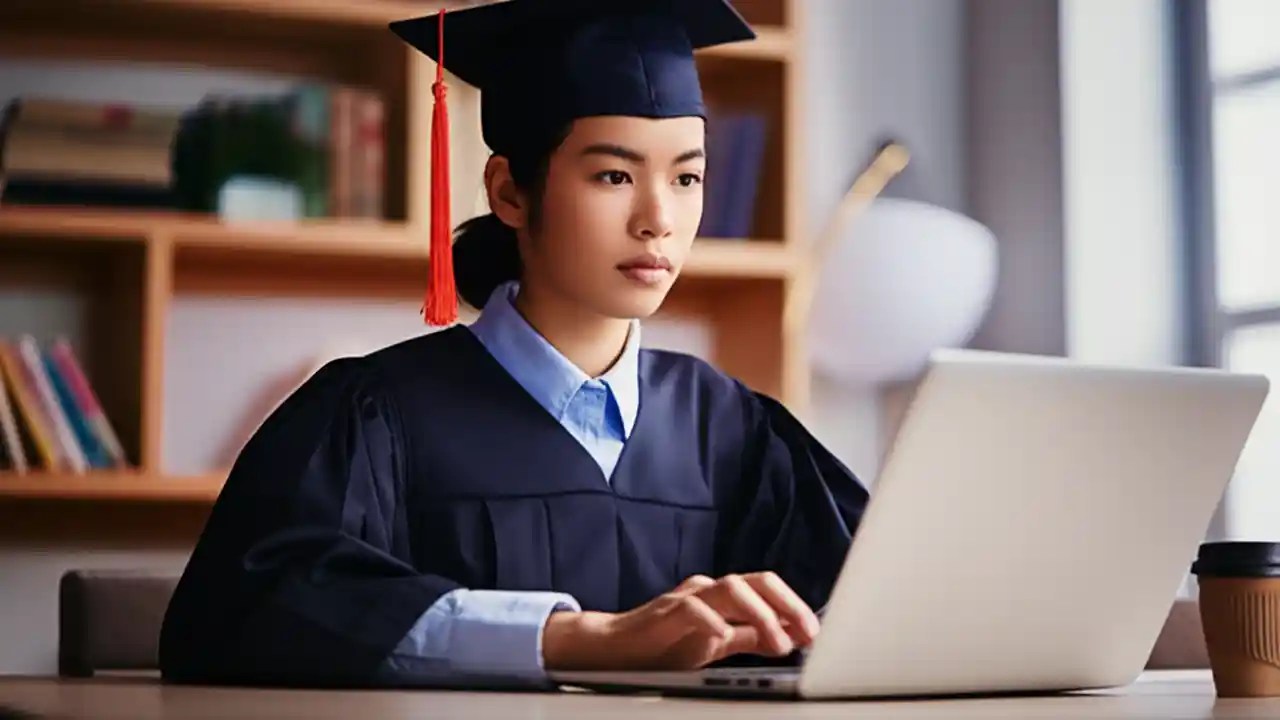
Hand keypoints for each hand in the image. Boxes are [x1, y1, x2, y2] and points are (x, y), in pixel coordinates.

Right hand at [541, 572, 820, 670]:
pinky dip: (713, 621)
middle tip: (806, 634)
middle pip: (756, 580)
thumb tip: (788, 636)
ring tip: (776, 642)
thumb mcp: (717, 643)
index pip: (767, 588)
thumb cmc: (666, 644)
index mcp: (725, 595)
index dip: (794, 606)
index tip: (814, 633)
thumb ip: (749, 636)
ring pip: (730, 588)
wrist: (617, 649)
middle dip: (787, 604)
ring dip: (760, 614)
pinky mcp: (665, 612)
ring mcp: (687, 597)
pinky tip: (725, 637)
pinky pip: (693, 609)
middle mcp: (710, 589)